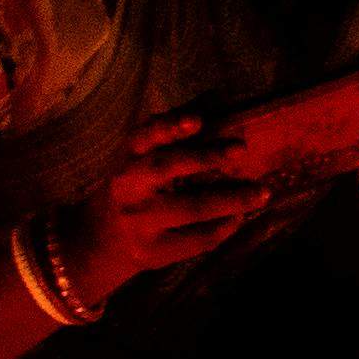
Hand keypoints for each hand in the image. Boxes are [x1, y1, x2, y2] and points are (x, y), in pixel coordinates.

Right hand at [60, 113, 267, 298]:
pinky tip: (238, 218)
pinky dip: (222, 228)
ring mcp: (139, 221)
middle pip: (169, 167)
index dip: (169, 126)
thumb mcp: (136, 162)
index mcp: (126, 159)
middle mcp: (129, 187)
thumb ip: (165, 140)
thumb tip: (211, 108)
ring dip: (231, 199)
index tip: (197, 119)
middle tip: (242, 148)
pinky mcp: (152, 250)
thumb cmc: (132, 190)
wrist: (97, 241)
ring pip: (191, 207)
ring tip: (261, 192)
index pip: (144, 136)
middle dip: (207, 157)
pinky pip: (195, 238)